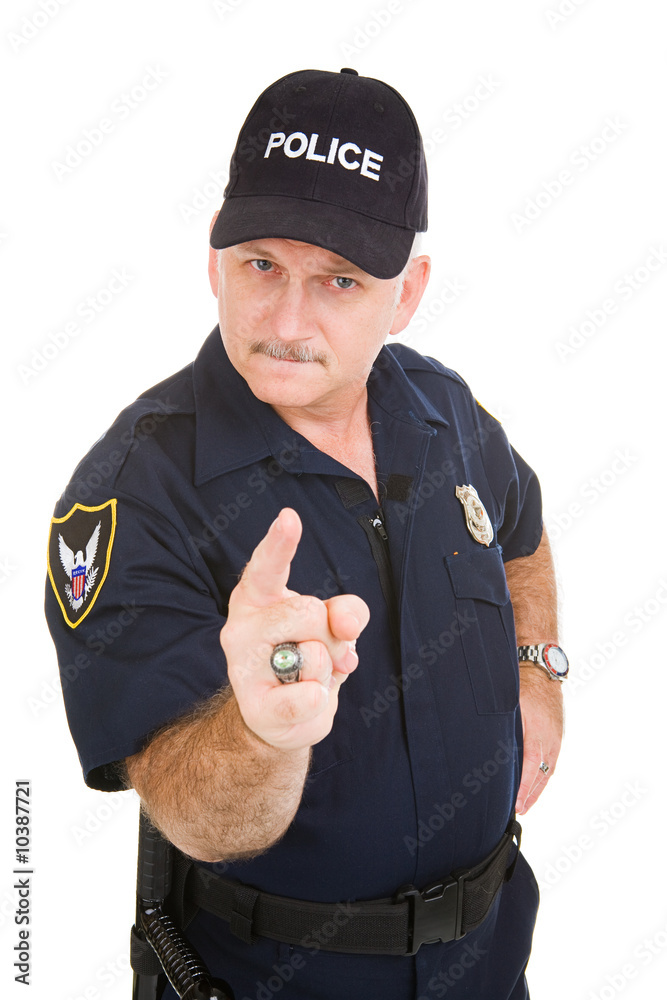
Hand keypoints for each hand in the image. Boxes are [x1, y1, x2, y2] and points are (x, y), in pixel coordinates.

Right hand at [220, 507, 369, 750]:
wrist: (281, 716)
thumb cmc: (306, 657)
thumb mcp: (333, 625)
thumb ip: (347, 611)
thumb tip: (346, 624)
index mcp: (257, 596)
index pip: (267, 565)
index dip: (279, 542)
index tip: (289, 518)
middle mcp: (240, 625)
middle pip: (308, 611)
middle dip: (330, 634)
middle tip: (322, 653)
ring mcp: (243, 667)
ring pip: (314, 654)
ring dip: (327, 670)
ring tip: (307, 677)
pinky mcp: (254, 706)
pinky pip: (305, 697)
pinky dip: (317, 700)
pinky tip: (307, 700)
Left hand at [515, 665, 563, 813]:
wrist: (543, 668)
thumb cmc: (521, 683)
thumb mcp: (508, 703)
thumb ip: (501, 725)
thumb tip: (485, 744)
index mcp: (537, 730)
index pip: (531, 766)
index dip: (524, 787)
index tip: (518, 805)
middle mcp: (550, 737)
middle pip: (542, 774)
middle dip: (531, 795)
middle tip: (519, 811)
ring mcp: (557, 737)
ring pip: (548, 770)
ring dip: (537, 789)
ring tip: (526, 805)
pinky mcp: (558, 735)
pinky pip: (552, 761)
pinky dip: (543, 776)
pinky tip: (535, 785)